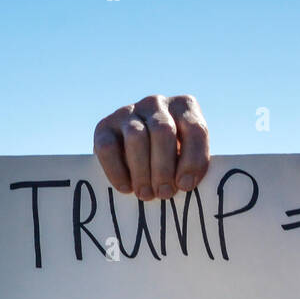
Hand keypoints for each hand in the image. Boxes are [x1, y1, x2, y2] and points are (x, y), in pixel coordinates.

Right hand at [93, 94, 209, 200]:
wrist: (135, 157)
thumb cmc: (170, 163)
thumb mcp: (186, 160)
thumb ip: (192, 168)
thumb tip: (186, 184)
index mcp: (184, 107)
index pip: (194, 129)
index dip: (192, 160)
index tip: (185, 186)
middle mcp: (156, 103)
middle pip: (162, 131)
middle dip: (164, 168)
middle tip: (164, 194)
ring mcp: (128, 112)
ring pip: (136, 137)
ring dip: (142, 171)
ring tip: (146, 194)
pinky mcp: (104, 126)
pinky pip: (108, 148)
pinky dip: (117, 171)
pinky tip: (126, 188)